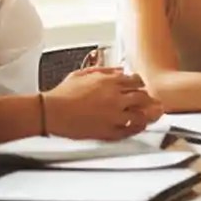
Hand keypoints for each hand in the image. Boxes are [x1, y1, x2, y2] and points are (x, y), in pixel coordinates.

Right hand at [44, 67, 158, 139]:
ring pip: (141, 114)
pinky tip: (138, 126)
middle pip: (143, 97)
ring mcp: (113, 115)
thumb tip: (119, 70)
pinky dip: (137, 128)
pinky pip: (130, 130)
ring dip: (146, 114)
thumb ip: (104, 70)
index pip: (136, 81)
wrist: (51, 112)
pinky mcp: (108, 130)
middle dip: (147, 99)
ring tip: (149, 115)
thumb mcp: (83, 73)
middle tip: (148, 102)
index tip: (140, 87)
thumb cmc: (63, 94)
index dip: (140, 84)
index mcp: (109, 82)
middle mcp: (115, 97)